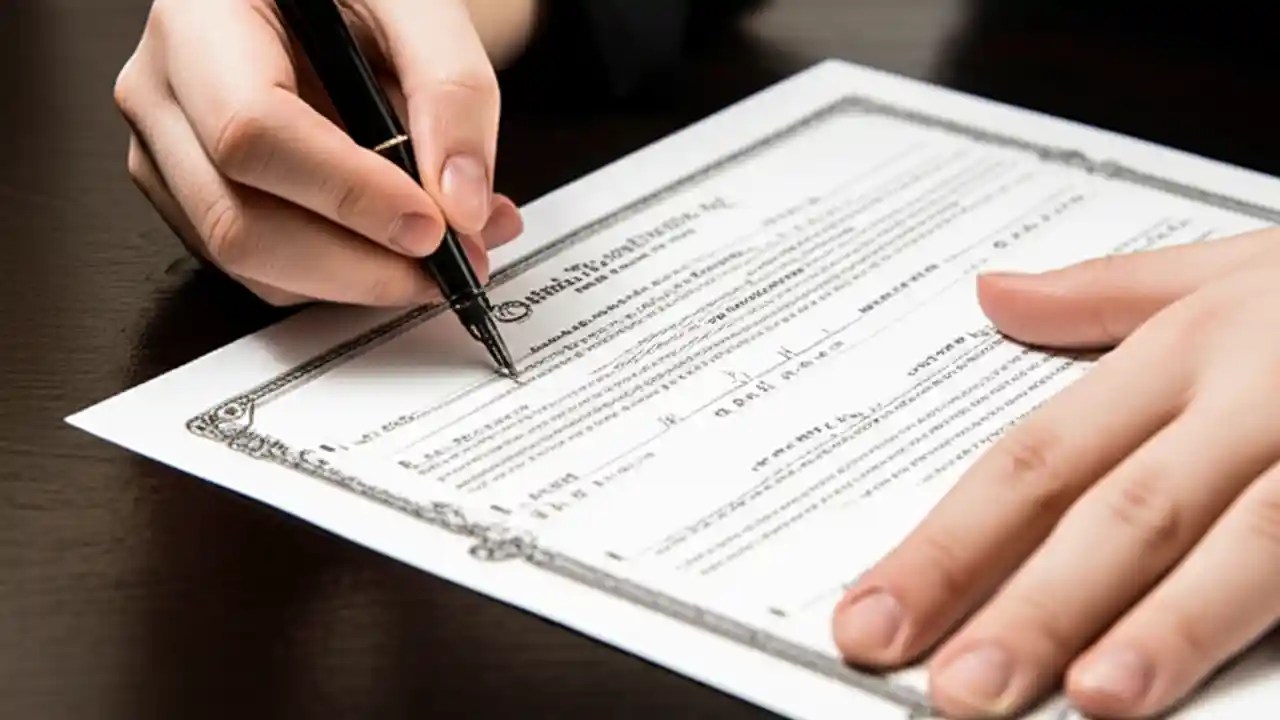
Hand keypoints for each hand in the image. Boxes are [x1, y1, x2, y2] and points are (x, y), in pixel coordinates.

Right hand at [113, 0, 537, 305]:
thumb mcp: (419, 5)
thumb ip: (453, 89)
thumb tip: (460, 203)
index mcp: (200, 21)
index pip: (251, 132)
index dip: (347, 195)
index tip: (430, 225)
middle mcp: (164, 92)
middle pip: (238, 222)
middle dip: (360, 266)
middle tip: (454, 263)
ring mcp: (170, 155)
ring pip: (250, 263)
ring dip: (362, 279)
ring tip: (449, 249)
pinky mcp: (196, 201)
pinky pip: (266, 272)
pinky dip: (347, 276)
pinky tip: (405, 245)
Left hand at [832, 227, 1279, 717]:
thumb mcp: (1224, 270)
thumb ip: (1102, 294)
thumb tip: (990, 295)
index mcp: (1183, 355)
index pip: (1035, 461)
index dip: (949, 543)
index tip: (875, 614)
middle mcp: (1250, 401)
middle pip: (1119, 512)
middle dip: (1032, 606)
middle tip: (953, 690)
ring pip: (1248, 542)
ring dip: (1170, 625)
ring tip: (1096, 700)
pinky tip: (1253, 691)